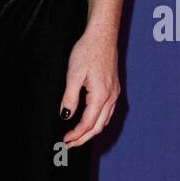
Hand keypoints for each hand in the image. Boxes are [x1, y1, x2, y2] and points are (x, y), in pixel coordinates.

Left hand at [59, 29, 119, 147]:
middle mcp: (111, 97)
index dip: (76, 135)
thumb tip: (65, 116)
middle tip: (69, 145)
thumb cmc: (88, 51)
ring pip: (104, 121)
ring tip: (77, 137)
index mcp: (101, 95)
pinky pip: (107, 112)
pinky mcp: (114, 88)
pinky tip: (89, 121)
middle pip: (98, 126)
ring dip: (91, 131)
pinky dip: (97, 121)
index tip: (65, 140)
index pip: (88, 123)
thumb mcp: (74, 74)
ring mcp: (114, 93)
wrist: (102, 35)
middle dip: (83, 138)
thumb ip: (70, 98)